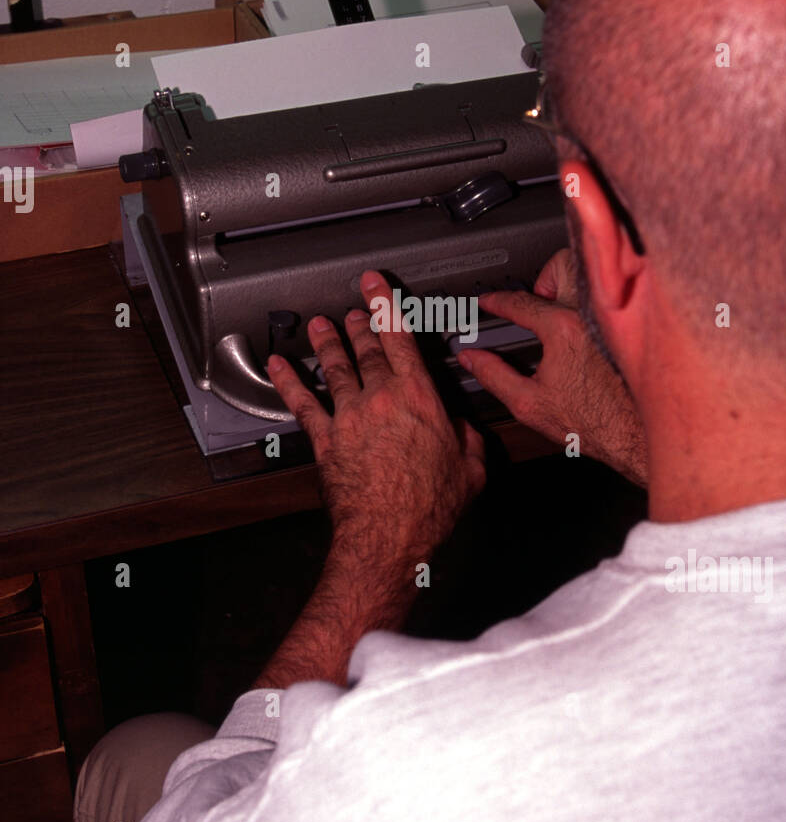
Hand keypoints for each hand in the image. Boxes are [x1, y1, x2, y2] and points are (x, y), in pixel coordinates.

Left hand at [266, 270, 485, 566]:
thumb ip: (468, 440)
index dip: (387, 306)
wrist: (388, 536)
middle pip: (366, 349)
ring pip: (334, 368)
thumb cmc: (427, 507)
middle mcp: (381, 399)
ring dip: (327, 343)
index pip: (401, 339)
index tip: (376, 286)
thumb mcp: (471, 469)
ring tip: (321, 325)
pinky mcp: (325, 440)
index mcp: (419, 398)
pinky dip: (288, 382)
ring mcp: (348, 417)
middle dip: (359, 323)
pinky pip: (302, 404)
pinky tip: (279, 366)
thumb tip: (464, 430)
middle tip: (354, 308)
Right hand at [458, 250, 647, 486]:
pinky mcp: (626, 326)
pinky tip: (581, 325)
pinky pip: (605, 296)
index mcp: (562, 330)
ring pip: (589, 273)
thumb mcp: (528, 403)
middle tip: (535, 303)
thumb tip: (471, 359)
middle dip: (542, 278)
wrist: (633, 435)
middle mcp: (589, 315)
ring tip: (558, 309)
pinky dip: (588, 301)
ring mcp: (610, 318)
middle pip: (561, 265)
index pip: (520, 302)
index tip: (489, 302)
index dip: (497, 301)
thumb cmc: (591, 423)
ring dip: (568, 284)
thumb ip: (493, 376)